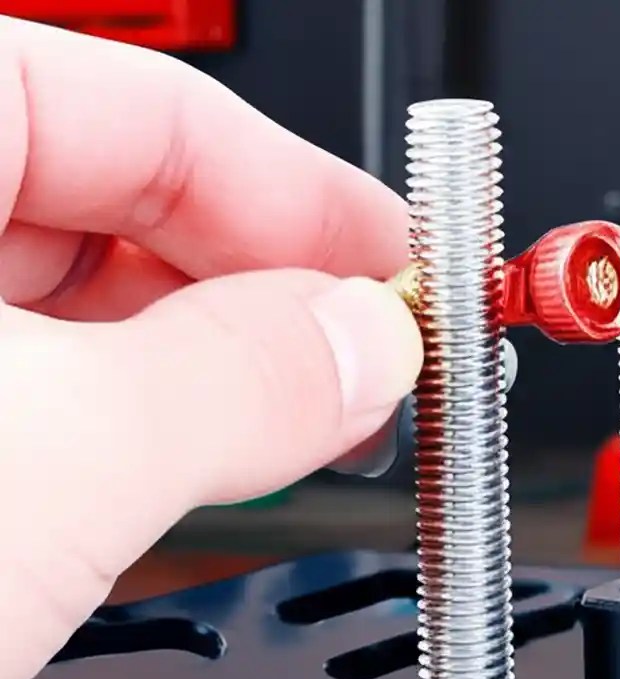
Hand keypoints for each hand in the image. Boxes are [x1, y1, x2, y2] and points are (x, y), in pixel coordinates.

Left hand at [0, 17, 421, 678]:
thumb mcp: (50, 456)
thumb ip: (242, 379)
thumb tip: (369, 342)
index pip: (152, 104)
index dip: (305, 191)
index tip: (411, 268)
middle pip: (113, 201)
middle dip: (266, 286)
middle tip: (376, 358)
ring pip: (72, 307)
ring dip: (208, 368)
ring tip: (307, 423)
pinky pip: (29, 387)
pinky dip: (128, 423)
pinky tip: (193, 462)